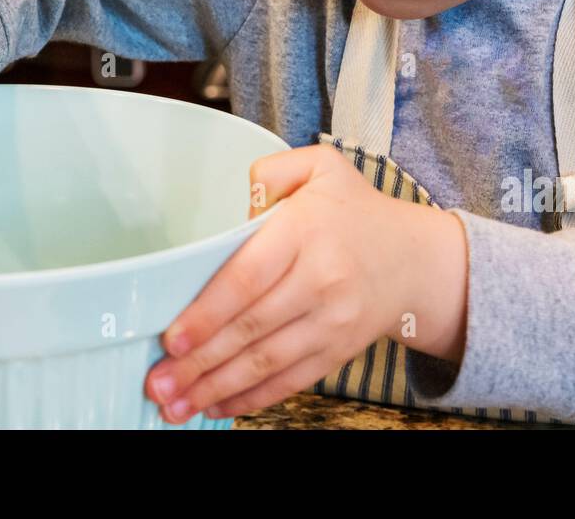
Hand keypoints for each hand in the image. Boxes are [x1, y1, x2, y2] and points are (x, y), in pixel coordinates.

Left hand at [143, 143, 468, 422]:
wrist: (417, 259)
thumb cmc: (357, 212)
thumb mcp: (320, 168)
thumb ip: (270, 173)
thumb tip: (235, 208)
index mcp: (305, 230)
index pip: (249, 276)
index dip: (209, 312)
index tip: (173, 338)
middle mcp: (320, 279)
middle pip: (251, 327)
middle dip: (200, 361)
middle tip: (157, 383)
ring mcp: (332, 321)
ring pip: (267, 362)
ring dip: (216, 387)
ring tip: (175, 405)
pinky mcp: (338, 350)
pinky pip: (291, 381)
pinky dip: (253, 398)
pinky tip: (218, 406)